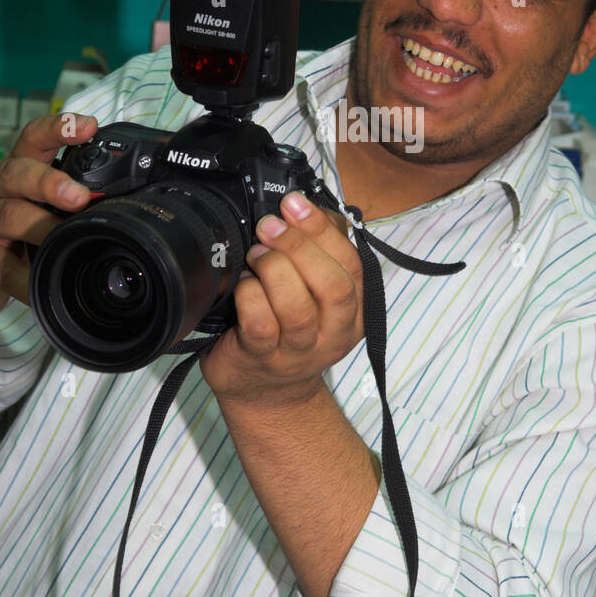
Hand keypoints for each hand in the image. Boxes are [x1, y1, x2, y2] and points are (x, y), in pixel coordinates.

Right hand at [0, 112, 96, 324]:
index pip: (32, 138)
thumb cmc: (5, 230)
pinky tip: (45, 282)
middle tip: (78, 196)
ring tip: (64, 236)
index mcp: (14, 171)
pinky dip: (28, 278)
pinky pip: (6, 269)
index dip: (58, 128)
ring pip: (8, 216)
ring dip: (40, 226)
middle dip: (48, 181)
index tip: (89, 126)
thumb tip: (122, 197)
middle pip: (16, 173)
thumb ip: (65, 194)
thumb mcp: (30, 202)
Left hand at [201, 192, 363, 408]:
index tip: (293, 203)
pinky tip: (242, 285)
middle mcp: (332, 334)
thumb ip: (318, 252)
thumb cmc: (289, 330)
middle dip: (299, 247)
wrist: (267, 393)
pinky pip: (259, 325)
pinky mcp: (261, 360)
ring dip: (273, 270)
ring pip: (296, 309)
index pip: (352, 265)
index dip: (323, 229)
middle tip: (268, 227)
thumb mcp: (314, 293)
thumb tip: (306, 207)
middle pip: (334, 287)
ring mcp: (297, 352)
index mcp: (353, 310)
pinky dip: (249, 296)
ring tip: (255, 255)